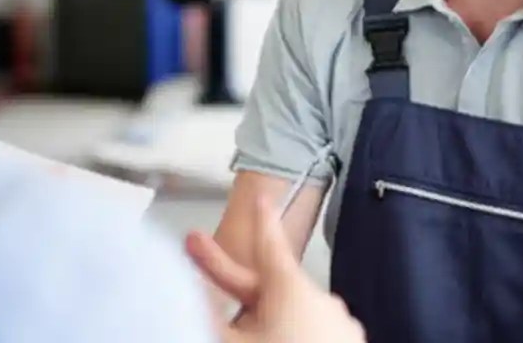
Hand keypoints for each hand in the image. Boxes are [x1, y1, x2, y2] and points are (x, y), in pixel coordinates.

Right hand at [186, 197, 364, 342]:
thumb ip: (206, 317)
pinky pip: (308, 334)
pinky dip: (285, 334)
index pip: (269, 244)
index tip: (262, 195)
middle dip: (228, 277)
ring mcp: (339, 330)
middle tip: (193, 248)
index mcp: (293, 291)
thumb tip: (184, 301)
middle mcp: (321, 303)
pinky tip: (267, 337)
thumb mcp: (230, 340)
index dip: (259, 219)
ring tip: (235, 328)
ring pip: (286, 315)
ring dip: (258, 318)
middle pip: (268, 284)